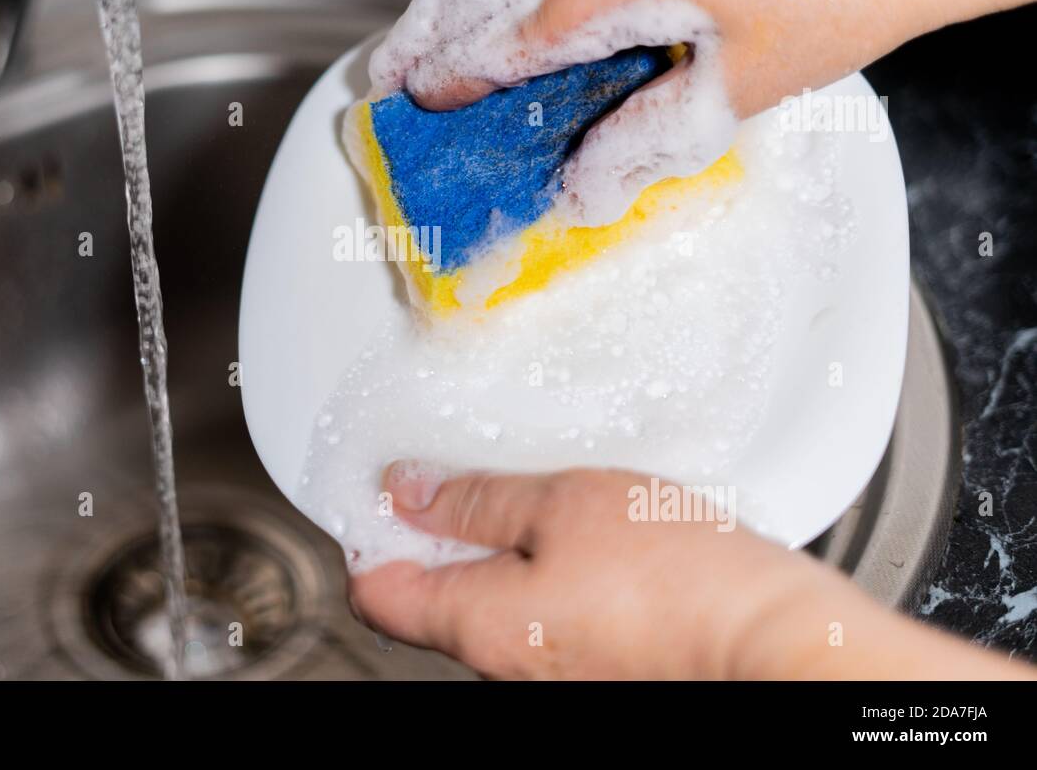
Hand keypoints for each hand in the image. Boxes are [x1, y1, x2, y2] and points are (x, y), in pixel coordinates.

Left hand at [350, 463, 1032, 679]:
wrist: (768, 636)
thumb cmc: (679, 579)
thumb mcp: (562, 505)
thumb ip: (475, 499)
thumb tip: (409, 491)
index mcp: (477, 623)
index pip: (374, 590)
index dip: (369, 532)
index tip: (382, 488)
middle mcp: (502, 661)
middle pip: (432, 593)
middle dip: (437, 530)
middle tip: (464, 472)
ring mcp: (547, 665)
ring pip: (490, 598)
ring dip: (497, 542)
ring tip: (538, 492)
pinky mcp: (591, 657)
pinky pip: (542, 608)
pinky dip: (543, 565)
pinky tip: (581, 528)